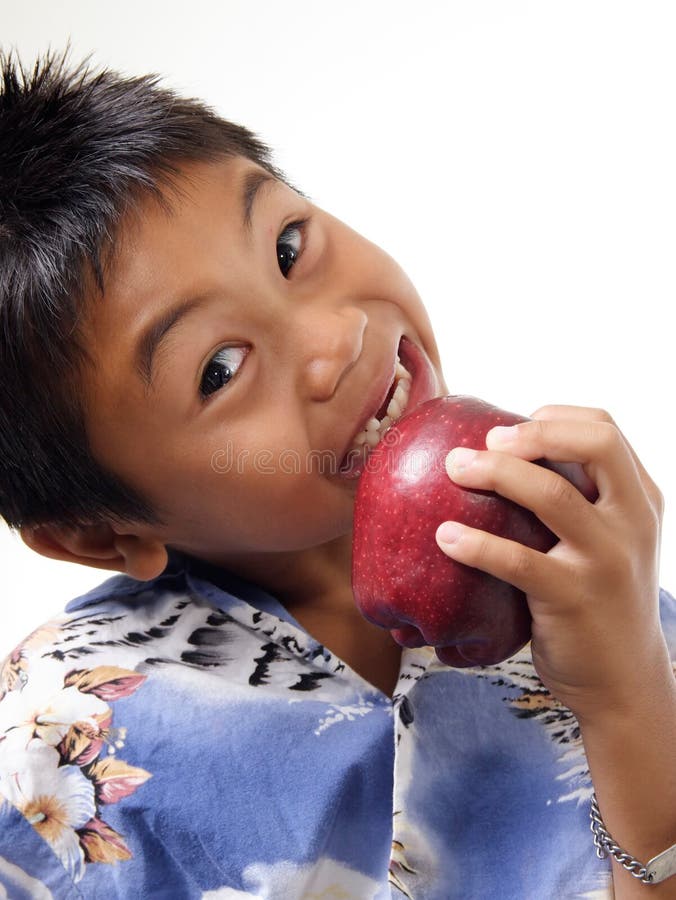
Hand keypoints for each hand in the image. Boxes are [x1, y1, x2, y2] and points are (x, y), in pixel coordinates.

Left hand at [435, 404, 666, 720]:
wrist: (624, 681)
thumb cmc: (600, 601)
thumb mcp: (609, 543)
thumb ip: (580, 502)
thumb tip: (502, 458)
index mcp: (640, 500)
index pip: (606, 430)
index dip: (556, 417)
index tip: (514, 424)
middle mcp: (632, 521)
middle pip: (593, 445)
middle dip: (533, 433)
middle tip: (483, 438)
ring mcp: (606, 559)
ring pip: (552, 495)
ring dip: (496, 473)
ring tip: (452, 468)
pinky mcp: (574, 597)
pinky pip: (518, 561)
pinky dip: (477, 543)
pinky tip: (444, 536)